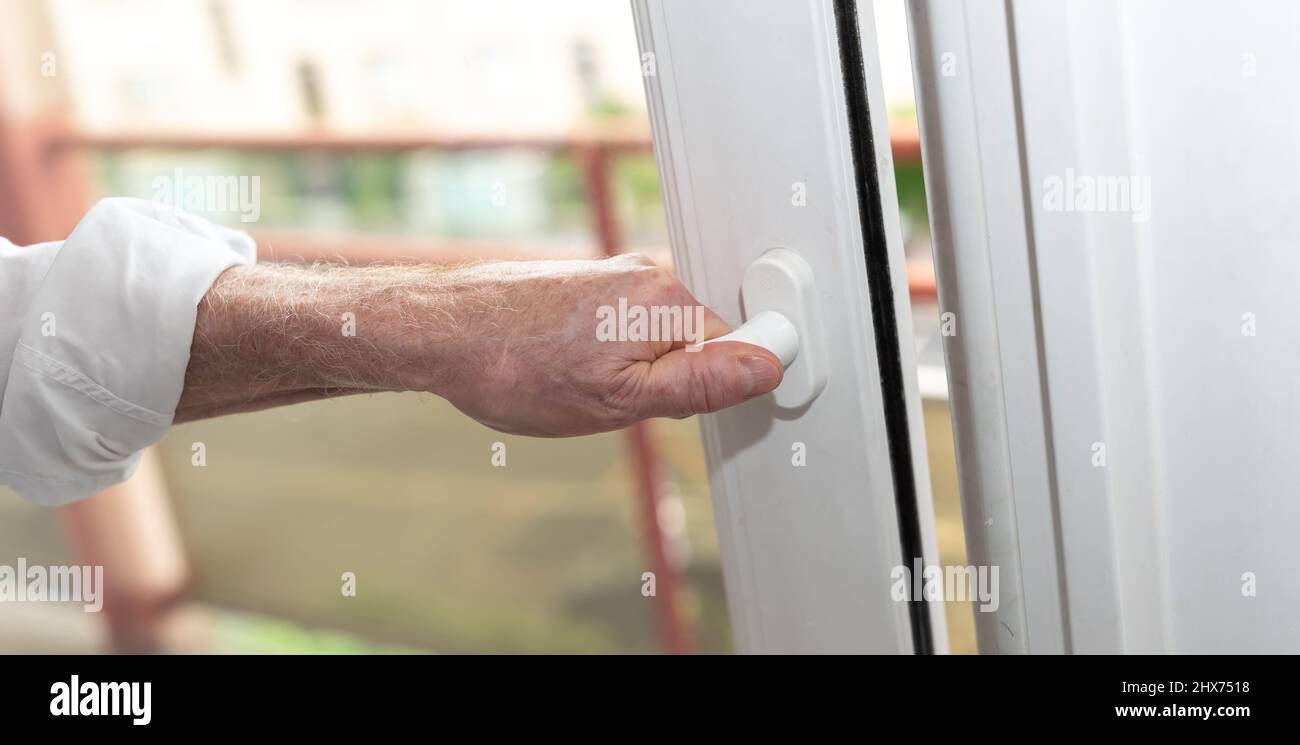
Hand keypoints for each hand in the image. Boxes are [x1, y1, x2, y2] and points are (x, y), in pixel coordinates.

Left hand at [422, 253, 783, 435]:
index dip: (737, 375)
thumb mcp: (621, 400)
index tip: (705, 402)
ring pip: (665, 330)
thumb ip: (700, 383)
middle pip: (705, 332)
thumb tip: (767, 365)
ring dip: (646, 365)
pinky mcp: (591, 283)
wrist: (438, 332)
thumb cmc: (517, 367)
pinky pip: (632, 321)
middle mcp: (650, 274)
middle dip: (684, 374)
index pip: (745, 335)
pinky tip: (575, 369)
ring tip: (589, 387)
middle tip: (630, 404)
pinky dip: (618, 351)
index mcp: (669, 300)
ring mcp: (617, 274)